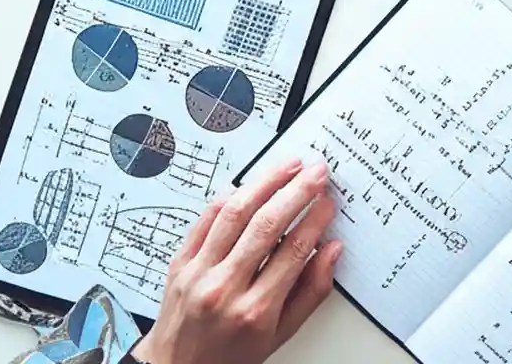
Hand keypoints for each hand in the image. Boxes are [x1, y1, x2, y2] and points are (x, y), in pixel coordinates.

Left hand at [132, 159, 342, 363]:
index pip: (294, 252)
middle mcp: (224, 288)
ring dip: (265, 183)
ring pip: (234, 214)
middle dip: (297, 192)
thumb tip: (332, 251)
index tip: (330, 204)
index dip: (316, 221)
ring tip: (289, 166)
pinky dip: (229, 197)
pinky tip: (250, 185)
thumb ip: (311, 292)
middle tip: (318, 173)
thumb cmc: (231, 356)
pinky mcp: (179, 262)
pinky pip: (205, 219)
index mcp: (255, 311)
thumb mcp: (281, 334)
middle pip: (266, 226)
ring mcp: (197, 272)